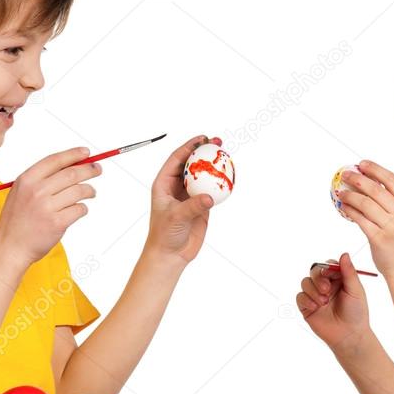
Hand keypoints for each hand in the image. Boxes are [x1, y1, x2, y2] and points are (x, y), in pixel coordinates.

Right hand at [0, 147, 101, 269]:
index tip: (87, 153)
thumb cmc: (17, 220)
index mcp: (26, 180)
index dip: (73, 155)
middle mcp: (36, 191)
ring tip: (91, 192)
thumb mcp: (21, 192)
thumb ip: (41, 179)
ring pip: (79, 191)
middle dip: (89, 170)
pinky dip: (83, 209)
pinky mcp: (57, 223)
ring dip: (89, 190)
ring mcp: (47, 207)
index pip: (55, 160)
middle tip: (98, 169)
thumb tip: (71, 165)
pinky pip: (79, 209)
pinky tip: (78, 210)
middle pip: (71, 174)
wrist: (10, 247)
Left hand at [142, 135, 217, 266]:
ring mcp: (189, 195)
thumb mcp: (176, 217)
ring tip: (226, 155)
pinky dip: (220, 183)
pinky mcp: (201, 205)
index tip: (202, 139)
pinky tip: (229, 176)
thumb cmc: (164, 234)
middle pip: (191, 163)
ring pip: (202, 175)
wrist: (170, 255)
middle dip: (203, 151)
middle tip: (217, 142)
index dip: (189, 146)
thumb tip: (210, 198)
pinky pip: (212, 190)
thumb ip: (193, 206)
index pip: (176, 159)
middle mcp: (176, 187)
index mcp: (164, 184)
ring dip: (213, 165)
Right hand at [297, 252, 370, 349]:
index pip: (327, 265)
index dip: (327, 268)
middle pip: (314, 271)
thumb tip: (344, 254)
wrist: (349, 335)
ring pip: (305, 282)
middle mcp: (325, 285)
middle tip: (326, 289)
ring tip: (323, 302)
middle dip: (318, 279)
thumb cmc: (356, 312)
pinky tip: (315, 307)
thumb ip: (349, 272)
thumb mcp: (355, 290)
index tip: (330, 274)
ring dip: (313, 290)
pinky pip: (300, 297)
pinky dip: (306, 300)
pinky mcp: (307, 307)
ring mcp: (315, 295)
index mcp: (338, 279)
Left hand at [336, 160, 393, 277]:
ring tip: (341, 192)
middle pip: (375, 189)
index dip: (375, 169)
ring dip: (350, 195)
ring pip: (365, 203)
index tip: (362, 164)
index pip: (391, 180)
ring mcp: (391, 226)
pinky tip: (344, 207)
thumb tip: (370, 183)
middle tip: (346, 175)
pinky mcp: (378, 238)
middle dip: (358, 178)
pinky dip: (349, 210)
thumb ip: (393, 202)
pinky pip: (359, 219)